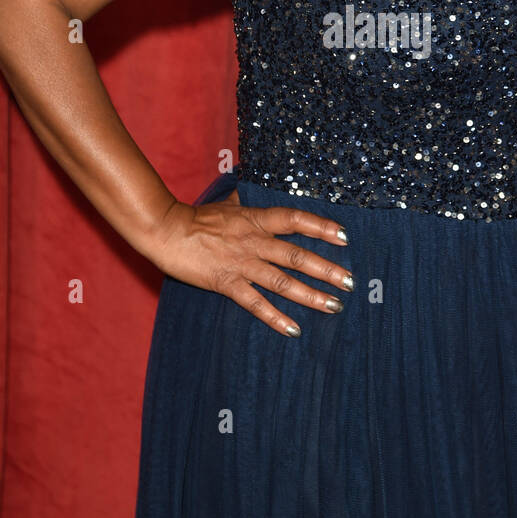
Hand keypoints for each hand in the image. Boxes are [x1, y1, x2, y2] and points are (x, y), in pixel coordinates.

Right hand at [149, 189, 351, 336]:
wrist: (165, 230)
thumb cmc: (196, 217)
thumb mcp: (228, 204)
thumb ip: (246, 201)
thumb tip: (254, 188)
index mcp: (255, 219)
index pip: (295, 219)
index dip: (321, 226)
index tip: (345, 236)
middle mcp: (254, 241)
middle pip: (297, 255)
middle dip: (327, 269)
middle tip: (351, 281)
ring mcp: (241, 263)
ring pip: (282, 281)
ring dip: (311, 295)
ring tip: (334, 306)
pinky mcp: (226, 283)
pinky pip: (255, 303)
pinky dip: (275, 317)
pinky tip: (294, 329)